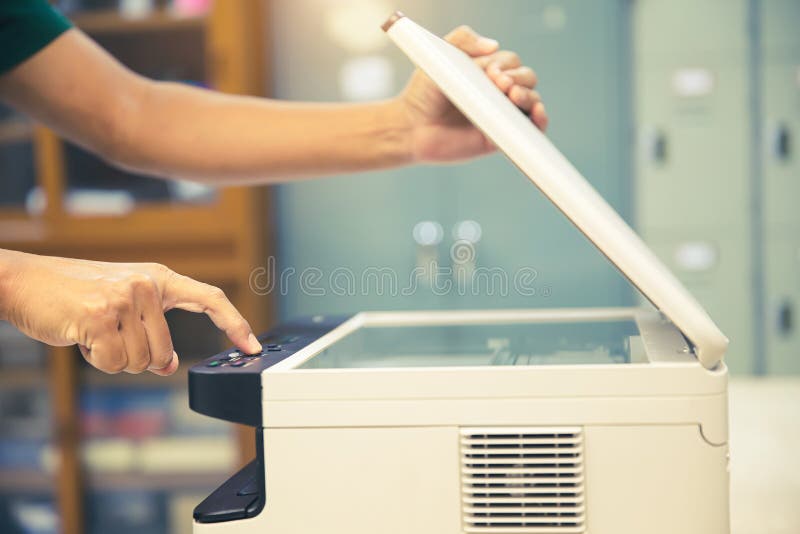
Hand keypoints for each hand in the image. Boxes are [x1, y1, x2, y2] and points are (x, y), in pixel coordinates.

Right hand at [0, 250, 261, 374]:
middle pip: (164, 352)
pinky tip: (84, 337)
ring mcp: (125, 298)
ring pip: (141, 362)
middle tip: (112, 339)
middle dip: (140, 360)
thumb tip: (167, 365)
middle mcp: (146, 284)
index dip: (235, 323)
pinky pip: (116, 363)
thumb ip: (151, 328)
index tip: (252, 346)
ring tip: (95, 332)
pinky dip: (99, 360)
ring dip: (115, 358)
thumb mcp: (123, 304)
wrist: (26, 282)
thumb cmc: (74, 294)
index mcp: (158, 278)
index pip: (210, 298)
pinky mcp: (101, 316)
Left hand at [397, 25, 547, 162]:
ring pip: (532, 101)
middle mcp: (497, 93)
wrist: (411, 127)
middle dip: (519, 78)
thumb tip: (493, 45)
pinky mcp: (500, 139)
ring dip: (530, 96)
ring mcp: (500, 116)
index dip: (507, 65)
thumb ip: (462, 40)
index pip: (511, 63)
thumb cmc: (424, 94)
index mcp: (487, 72)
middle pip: (526, 79)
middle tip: (499, 83)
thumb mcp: (439, 57)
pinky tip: (536, 113)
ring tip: (513, 96)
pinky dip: (540, 121)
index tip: (491, 71)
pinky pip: (530, 130)